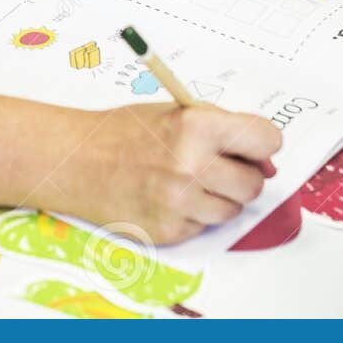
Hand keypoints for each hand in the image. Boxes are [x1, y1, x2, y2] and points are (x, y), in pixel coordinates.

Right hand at [69, 103, 281, 243]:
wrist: (77, 161)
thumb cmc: (125, 132)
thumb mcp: (176, 112)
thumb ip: (223, 129)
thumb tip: (266, 160)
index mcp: (197, 126)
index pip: (266, 139)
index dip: (262, 144)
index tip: (255, 147)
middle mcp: (192, 165)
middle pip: (254, 184)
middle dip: (243, 175)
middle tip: (218, 167)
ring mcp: (181, 202)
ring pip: (233, 210)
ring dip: (219, 198)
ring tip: (188, 181)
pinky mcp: (170, 230)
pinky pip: (204, 226)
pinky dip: (194, 215)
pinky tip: (169, 197)